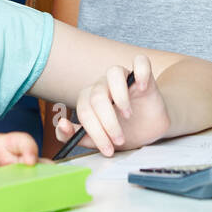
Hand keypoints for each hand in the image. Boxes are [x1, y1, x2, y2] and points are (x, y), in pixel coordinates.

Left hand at [54, 54, 169, 156]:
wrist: (150, 131)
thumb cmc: (124, 132)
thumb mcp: (98, 140)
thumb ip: (75, 136)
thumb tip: (61, 124)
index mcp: (89, 99)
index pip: (84, 110)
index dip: (95, 131)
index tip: (107, 150)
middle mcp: (104, 85)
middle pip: (98, 96)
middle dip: (108, 122)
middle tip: (119, 140)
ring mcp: (123, 78)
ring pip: (113, 72)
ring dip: (120, 97)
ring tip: (127, 115)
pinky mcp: (143, 75)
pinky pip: (140, 62)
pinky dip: (141, 72)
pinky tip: (142, 88)